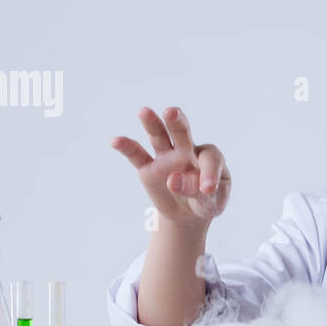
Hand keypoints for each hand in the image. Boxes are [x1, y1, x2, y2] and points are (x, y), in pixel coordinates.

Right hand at [111, 107, 230, 227]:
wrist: (189, 213)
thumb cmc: (206, 203)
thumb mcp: (209, 204)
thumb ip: (196, 192)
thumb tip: (173, 180)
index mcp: (209, 158)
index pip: (209, 158)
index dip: (209, 172)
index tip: (207, 189)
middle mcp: (187, 151)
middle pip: (182, 133)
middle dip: (177, 122)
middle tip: (171, 112)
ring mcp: (166, 158)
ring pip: (159, 137)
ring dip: (152, 124)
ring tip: (144, 112)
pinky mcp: (149, 169)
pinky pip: (138, 156)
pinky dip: (127, 148)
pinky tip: (116, 141)